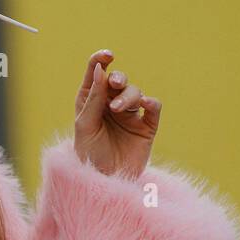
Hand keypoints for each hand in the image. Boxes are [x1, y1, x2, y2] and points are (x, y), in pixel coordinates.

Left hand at [74, 49, 161, 178]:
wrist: (105, 182)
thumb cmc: (89, 156)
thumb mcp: (85, 126)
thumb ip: (93, 98)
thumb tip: (102, 69)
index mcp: (92, 101)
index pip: (98, 73)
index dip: (102, 59)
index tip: (108, 56)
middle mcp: (111, 104)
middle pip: (119, 80)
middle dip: (118, 78)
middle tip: (114, 83)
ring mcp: (130, 115)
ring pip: (136, 92)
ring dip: (128, 96)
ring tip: (117, 109)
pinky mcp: (146, 126)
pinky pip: (153, 107)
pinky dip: (151, 102)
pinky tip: (144, 104)